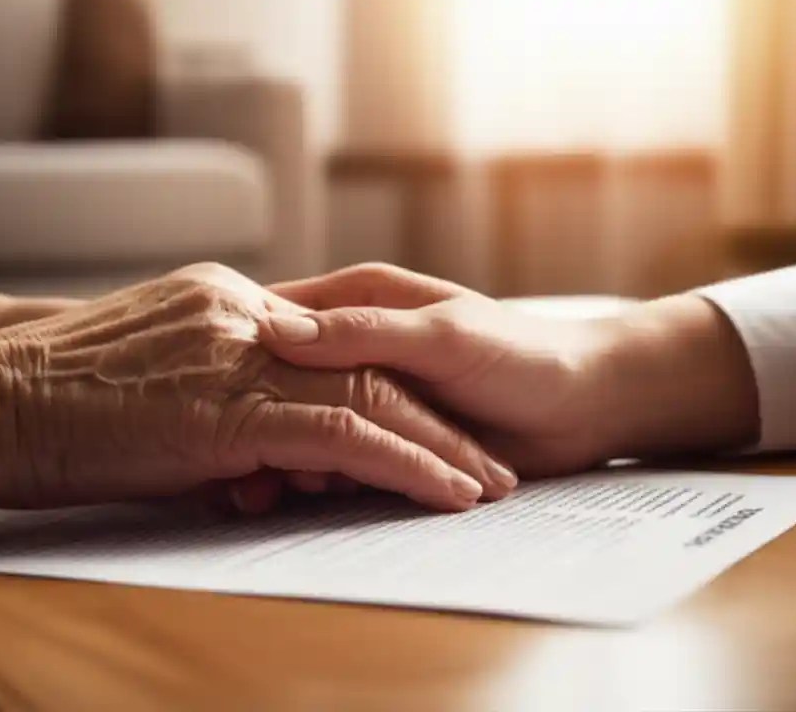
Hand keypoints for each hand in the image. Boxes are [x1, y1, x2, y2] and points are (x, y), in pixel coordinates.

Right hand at [0, 263, 515, 512]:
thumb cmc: (46, 408)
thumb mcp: (142, 387)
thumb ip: (206, 402)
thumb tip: (246, 459)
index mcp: (224, 302)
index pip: (331, 345)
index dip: (389, 386)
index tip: (433, 424)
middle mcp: (244, 316)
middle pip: (366, 362)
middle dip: (434, 416)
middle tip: (485, 459)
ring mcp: (239, 356)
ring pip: (370, 393)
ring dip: (438, 445)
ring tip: (488, 486)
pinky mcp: (231, 406)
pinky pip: (344, 432)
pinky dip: (405, 463)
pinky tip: (447, 493)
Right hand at [264, 264, 759, 475]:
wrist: (586, 403)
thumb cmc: (523, 356)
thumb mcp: (442, 337)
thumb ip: (365, 333)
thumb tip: (274, 331)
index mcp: (361, 297)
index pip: (280, 317)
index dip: (244, 352)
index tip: (209, 388)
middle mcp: (356, 342)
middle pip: (281, 376)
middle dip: (254, 415)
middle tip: (231, 458)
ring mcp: (368, 391)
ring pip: (300, 419)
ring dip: (281, 452)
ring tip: (257, 490)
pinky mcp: (386, 435)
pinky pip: (335, 456)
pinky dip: (314, 475)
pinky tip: (290, 498)